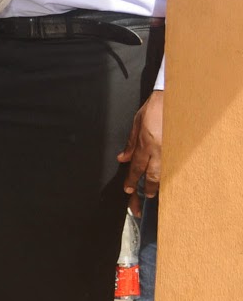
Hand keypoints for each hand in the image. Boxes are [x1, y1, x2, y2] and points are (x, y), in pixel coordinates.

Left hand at [117, 90, 163, 215]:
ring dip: (156, 187)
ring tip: (150, 197)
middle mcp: (158, 150)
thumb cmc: (152, 109)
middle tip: (139, 202)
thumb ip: (130, 143)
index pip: (137, 167)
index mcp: (145, 143)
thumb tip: (122, 159)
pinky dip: (167, 177)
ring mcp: (170, 150)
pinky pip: (171, 167)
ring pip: (163, 174)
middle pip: (150, 176)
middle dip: (144, 190)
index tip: (128, 191)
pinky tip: (164, 185)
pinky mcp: (178, 149)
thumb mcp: (136, 124)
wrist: (172, 99)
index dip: (132, 180)